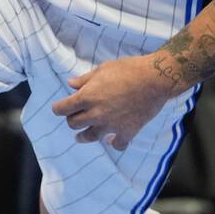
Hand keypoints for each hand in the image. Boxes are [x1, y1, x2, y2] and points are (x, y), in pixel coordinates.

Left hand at [50, 55, 173, 151]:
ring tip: (81, 137)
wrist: (155, 79)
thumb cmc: (129, 69)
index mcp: (87, 96)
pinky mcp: (127, 131)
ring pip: (89, 137)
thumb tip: (71, 84)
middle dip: (72, 119)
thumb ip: (85, 79)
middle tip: (75, 116)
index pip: (63, 108)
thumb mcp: (104, 68)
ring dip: (83, 136)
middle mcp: (96, 113)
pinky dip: (114, 144)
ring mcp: (111, 125)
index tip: (59, 108)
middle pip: (74, 123)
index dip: (58, 108)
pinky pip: (118, 145)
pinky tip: (113, 141)